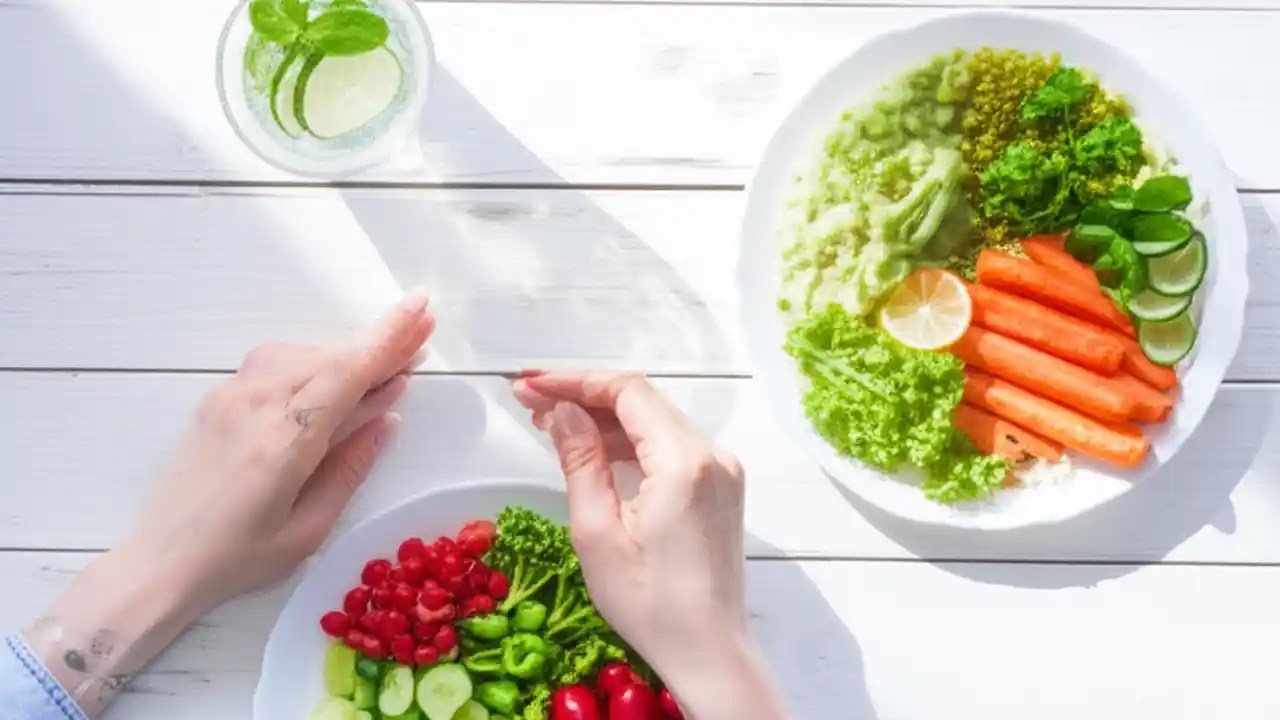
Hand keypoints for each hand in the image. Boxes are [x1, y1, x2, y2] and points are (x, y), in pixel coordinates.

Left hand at [25, 289, 432, 716]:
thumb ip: (350, 469)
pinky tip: (332, 375)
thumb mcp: (308, 530)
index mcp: (285, 442)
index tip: (421, 308)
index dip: (388, 338)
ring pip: (303, 354)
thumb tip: (388, 419)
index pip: (347, 373)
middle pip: (330, 356)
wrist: (159, 561)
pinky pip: (276, 362)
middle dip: (381, 340)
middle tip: (423, 324)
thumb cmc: (238, 558)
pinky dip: (313, 361)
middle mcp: (256, 406)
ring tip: (386, 360)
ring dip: (347, 352)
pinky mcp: (218, 398)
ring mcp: (231, 396)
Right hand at [512, 371, 787, 719]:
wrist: (708, 650)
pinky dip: (630, 442)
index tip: (530, 386)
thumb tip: (562, 411)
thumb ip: (580, 460)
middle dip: (584, 395)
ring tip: (550, 425)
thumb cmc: (649, 603)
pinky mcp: (720, 487)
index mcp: (684, 462)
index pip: (627, 392)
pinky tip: (592, 449)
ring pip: (655, 422)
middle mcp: (712, 455)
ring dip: (605, 418)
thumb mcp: (597, 531)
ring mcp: (722, 470)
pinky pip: (670, 446)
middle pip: (642, 401)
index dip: (574, 380)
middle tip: (529, 401)